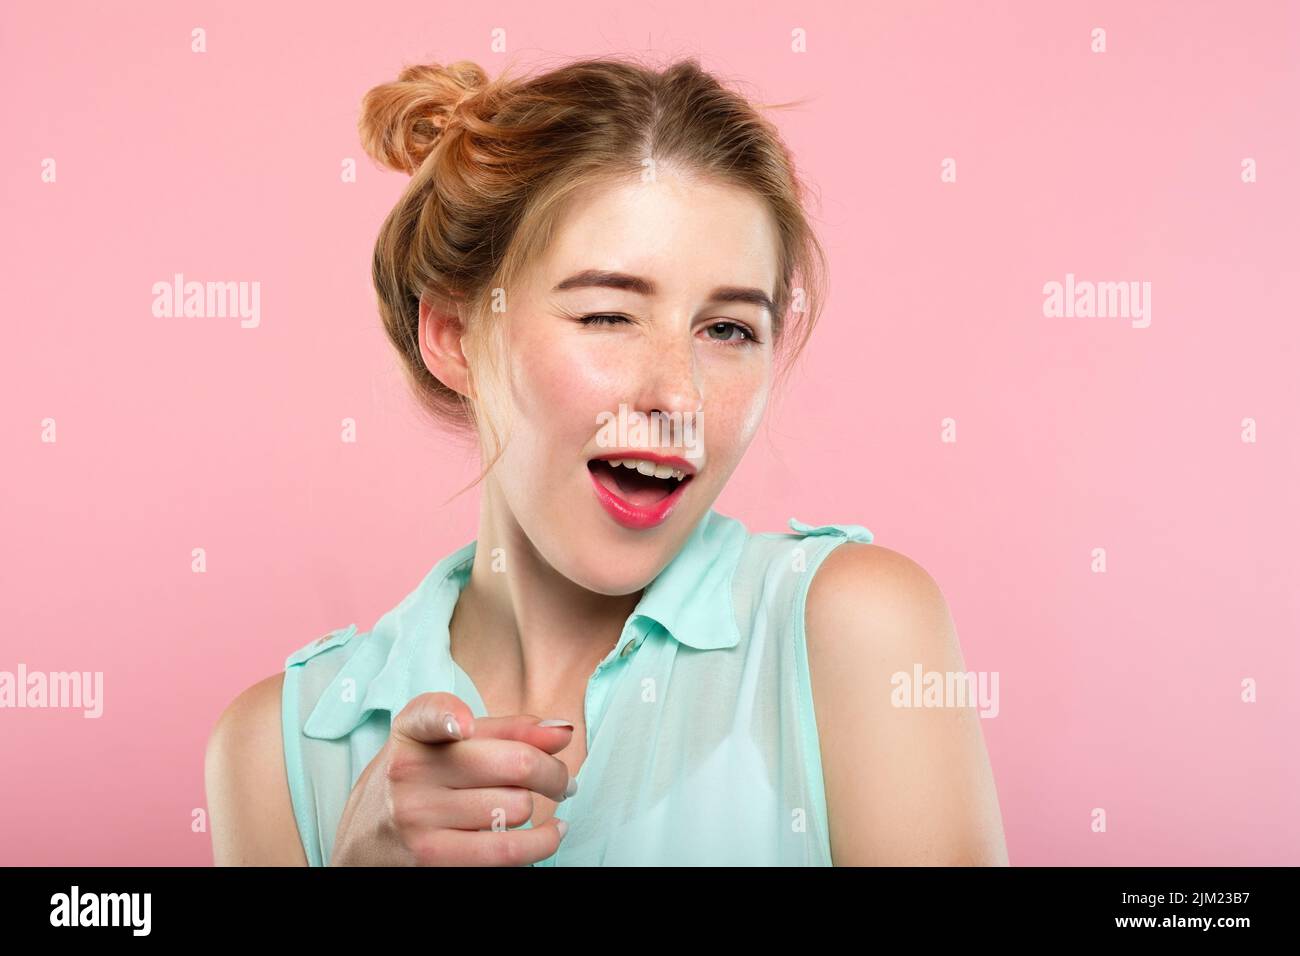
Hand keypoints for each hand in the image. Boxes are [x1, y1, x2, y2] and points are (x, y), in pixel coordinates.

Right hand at [329, 692, 575, 865]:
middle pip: (514, 764)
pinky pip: (508, 852)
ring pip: (518, 807)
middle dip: (553, 772)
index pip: (429, 716)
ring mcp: (417, 819)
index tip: (463, 725)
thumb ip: (506, 730)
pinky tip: (549, 833)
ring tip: (540, 805)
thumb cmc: (421, 781)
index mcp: (412, 732)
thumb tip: (562, 731)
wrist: (366, 841)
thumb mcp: (447, 742)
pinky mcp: (432, 860)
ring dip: (541, 808)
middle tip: (561, 779)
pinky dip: (542, 842)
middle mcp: (409, 773)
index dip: (448, 718)